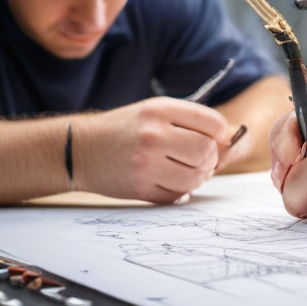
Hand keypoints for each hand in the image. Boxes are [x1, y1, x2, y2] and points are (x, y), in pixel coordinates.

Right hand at [75, 97, 237, 202]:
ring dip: (198, 177)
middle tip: (200, 158)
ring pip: (195, 177)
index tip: (213, 139)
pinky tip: (170, 180)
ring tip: (186, 170)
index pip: (212, 123)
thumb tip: (226, 142)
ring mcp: (146, 163)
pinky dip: (181, 190)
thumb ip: (189, 121)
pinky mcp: (140, 187)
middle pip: (207, 151)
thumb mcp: (154, 111)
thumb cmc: (125, 129)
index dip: (219, 134)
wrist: (80, 149)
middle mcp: (153, 135)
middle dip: (209, 158)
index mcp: (160, 110)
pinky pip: (178, 194)